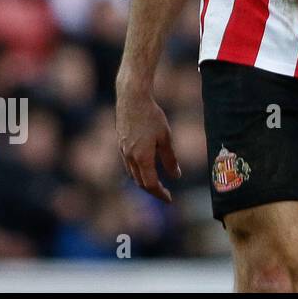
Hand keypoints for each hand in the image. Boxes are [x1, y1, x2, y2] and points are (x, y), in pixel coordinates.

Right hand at [116, 82, 181, 201]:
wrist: (132, 99)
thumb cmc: (152, 116)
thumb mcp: (166, 137)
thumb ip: (170, 158)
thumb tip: (176, 176)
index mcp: (142, 158)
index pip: (151, 184)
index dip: (161, 193)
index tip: (170, 199)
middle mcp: (130, 158)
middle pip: (140, 182)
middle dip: (153, 190)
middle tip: (165, 194)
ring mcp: (123, 151)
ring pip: (133, 174)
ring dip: (144, 182)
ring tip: (157, 184)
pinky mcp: (120, 145)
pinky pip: (129, 165)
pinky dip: (138, 171)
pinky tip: (146, 168)